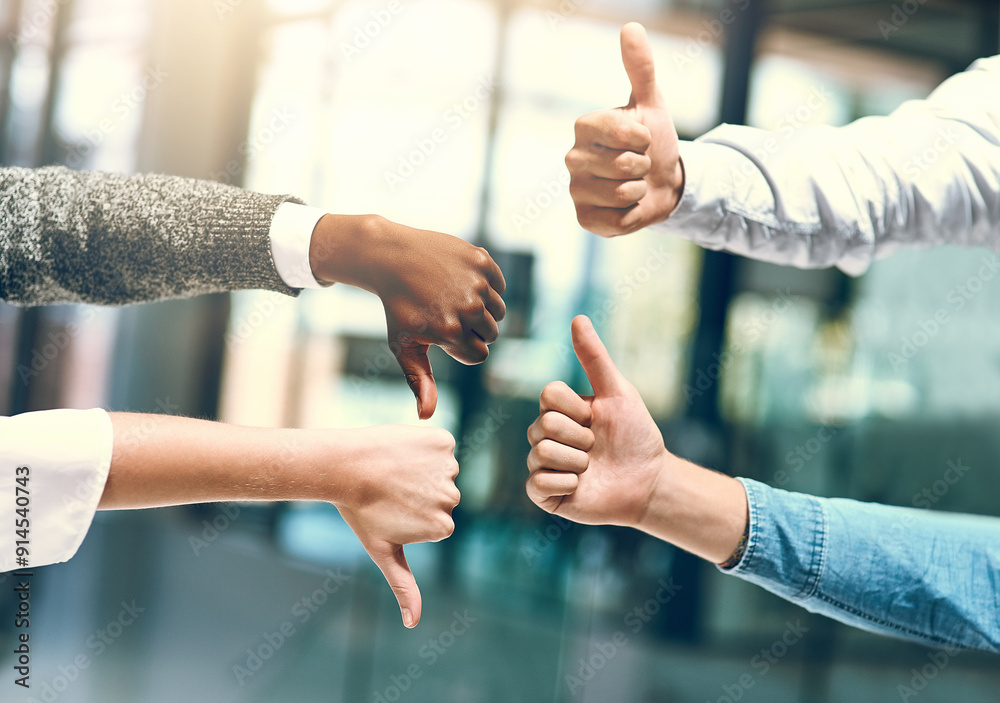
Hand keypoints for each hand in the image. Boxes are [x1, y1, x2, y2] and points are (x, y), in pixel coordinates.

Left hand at [310, 215, 505, 419]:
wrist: (392, 256)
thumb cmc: (398, 308)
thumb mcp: (403, 346)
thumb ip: (419, 381)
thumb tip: (426, 417)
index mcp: (450, 332)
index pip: (479, 355)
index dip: (461, 348)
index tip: (442, 334)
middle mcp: (467, 307)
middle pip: (491, 334)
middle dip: (472, 329)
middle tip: (446, 314)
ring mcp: (476, 282)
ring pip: (498, 311)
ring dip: (481, 309)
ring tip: (453, 299)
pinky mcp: (482, 261)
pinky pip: (499, 285)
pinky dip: (486, 286)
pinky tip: (460, 281)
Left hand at [330, 425, 459, 627]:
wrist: (343, 466)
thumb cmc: (360, 511)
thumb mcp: (383, 551)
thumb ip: (404, 585)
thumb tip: (413, 624)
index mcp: (443, 527)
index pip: (435, 520)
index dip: (410, 514)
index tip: (390, 510)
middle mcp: (452, 498)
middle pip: (440, 495)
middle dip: (417, 491)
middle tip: (389, 489)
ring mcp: (449, 468)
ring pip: (439, 470)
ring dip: (420, 467)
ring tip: (392, 470)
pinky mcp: (443, 441)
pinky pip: (440, 445)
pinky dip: (424, 445)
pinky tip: (402, 450)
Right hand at [525, 316, 747, 562]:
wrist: (649, 481)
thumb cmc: (635, 435)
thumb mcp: (617, 392)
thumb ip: (594, 358)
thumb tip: (577, 318)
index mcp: (558, 409)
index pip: (548, 394)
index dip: (577, 408)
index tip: (595, 418)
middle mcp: (544, 434)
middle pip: (544, 423)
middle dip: (580, 437)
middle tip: (596, 447)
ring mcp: (541, 464)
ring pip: (540, 452)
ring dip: (577, 462)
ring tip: (591, 467)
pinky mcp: (543, 493)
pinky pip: (537, 482)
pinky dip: (567, 483)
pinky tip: (581, 486)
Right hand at [565, 22, 682, 236]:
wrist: (661, 183)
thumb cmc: (653, 142)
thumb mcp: (650, 104)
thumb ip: (640, 68)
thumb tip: (631, 27)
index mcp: (584, 126)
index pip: (624, 133)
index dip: (645, 138)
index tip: (642, 139)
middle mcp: (572, 157)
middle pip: (625, 166)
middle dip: (644, 167)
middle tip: (638, 165)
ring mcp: (575, 190)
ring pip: (624, 194)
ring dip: (640, 191)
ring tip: (634, 185)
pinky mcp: (583, 219)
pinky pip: (618, 220)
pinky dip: (632, 215)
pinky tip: (625, 206)